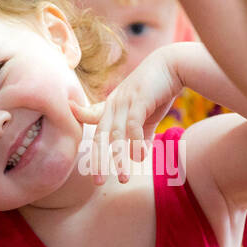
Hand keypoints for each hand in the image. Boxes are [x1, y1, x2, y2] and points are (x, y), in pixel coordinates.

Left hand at [71, 48, 181, 183]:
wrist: (173, 65)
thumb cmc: (158, 89)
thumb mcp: (147, 116)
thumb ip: (140, 136)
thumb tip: (138, 157)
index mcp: (112, 105)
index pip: (91, 118)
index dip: (80, 126)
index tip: (73, 142)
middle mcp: (114, 104)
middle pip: (100, 135)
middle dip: (98, 160)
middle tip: (97, 181)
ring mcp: (125, 101)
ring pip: (115, 135)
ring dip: (119, 158)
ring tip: (123, 178)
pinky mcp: (139, 100)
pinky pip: (133, 125)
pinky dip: (134, 142)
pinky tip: (139, 158)